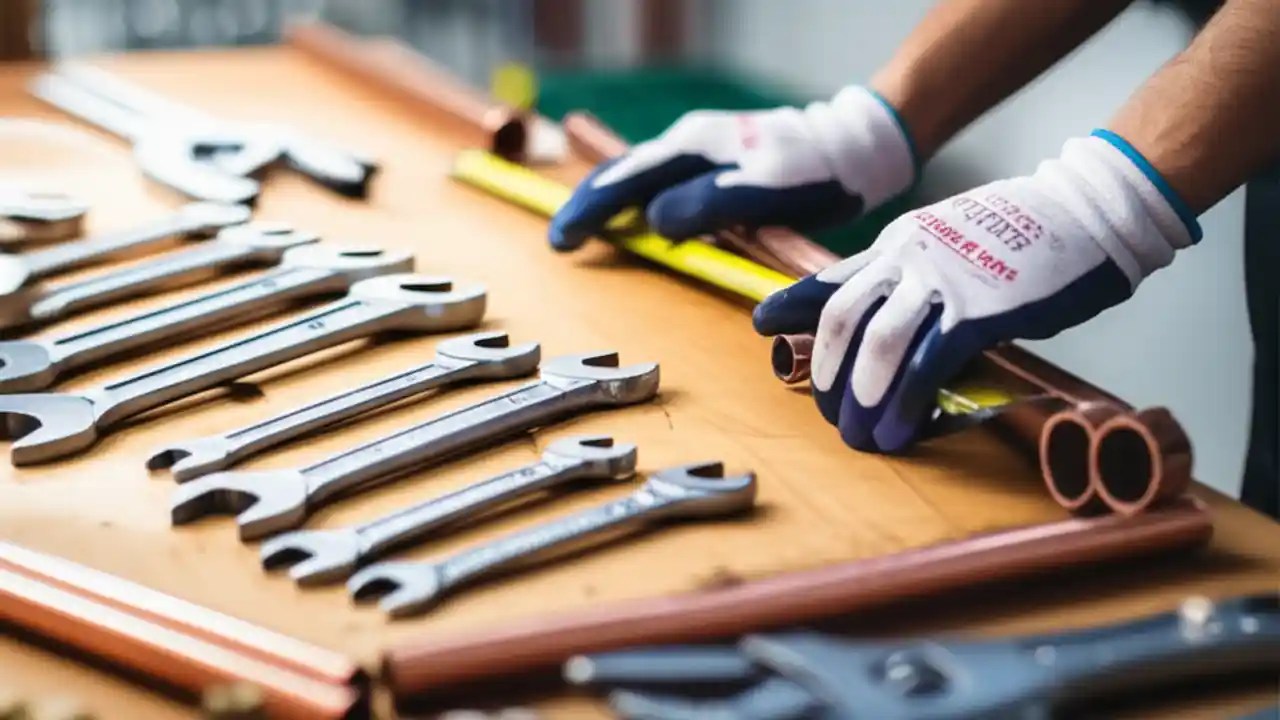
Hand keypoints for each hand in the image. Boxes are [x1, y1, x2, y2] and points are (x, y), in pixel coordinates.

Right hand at [548, 87, 916, 250]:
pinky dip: (635, 197)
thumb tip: (654, 221)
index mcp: (695, 149)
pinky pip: (661, 177)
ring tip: (580, 229)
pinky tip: (631, 215)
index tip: (564, 242)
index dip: (591, 213)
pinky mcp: (717, 158)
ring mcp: (703, 146)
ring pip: (639, 173)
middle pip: (623, 174)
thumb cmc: (814, 177)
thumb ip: (706, 206)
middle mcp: (691, 141)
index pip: (626, 183)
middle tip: (560, 240)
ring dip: (607, 201)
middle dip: (587, 206)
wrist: (852, 149)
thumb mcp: (763, 196)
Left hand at [753, 131, 1200, 451]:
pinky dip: (905, 404)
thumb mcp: (955, 235)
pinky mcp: (978, 312)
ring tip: (862, 437)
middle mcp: (907, 259)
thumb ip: (919, 271)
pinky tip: (902, 431)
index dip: (791, 304)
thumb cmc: (1031, 230)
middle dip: (827, 375)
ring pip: (874, 348)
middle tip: (832, 412)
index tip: (762, 324)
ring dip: (862, 401)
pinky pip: (925, 366)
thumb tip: (900, 315)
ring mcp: (940, 282)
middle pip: (840, 322)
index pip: (832, 277)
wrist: (1092, 206)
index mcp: (900, 243)